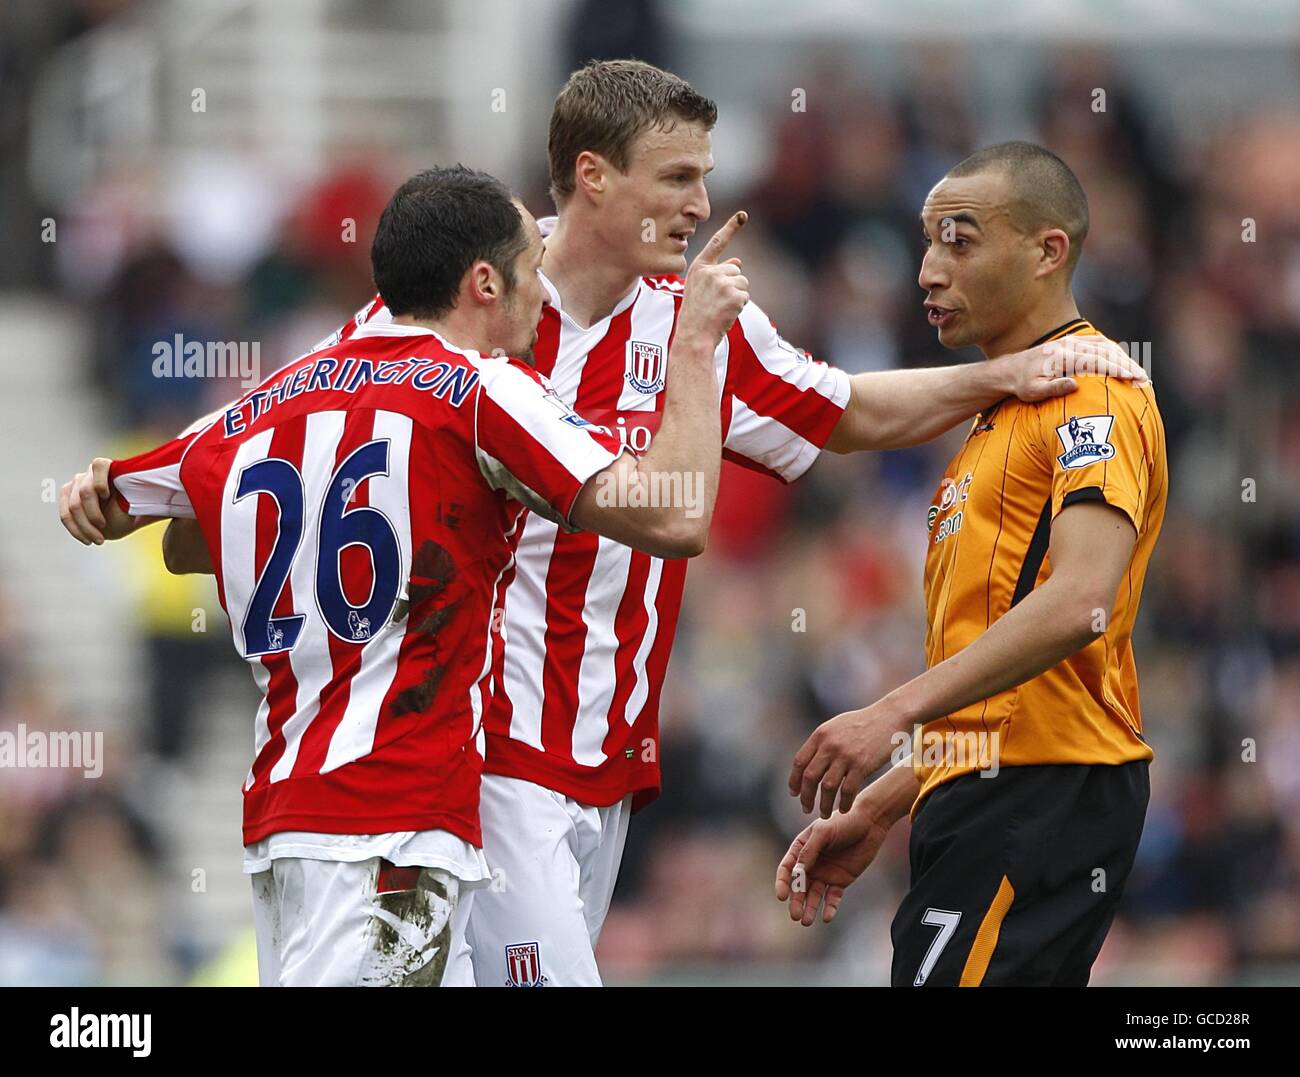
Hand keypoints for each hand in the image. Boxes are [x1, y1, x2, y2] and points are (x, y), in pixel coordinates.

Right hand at [59, 457, 129, 543]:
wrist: (122, 518)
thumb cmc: (129, 508)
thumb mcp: (132, 504)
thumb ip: (124, 499)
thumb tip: (120, 500)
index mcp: (107, 467)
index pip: (99, 466)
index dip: (100, 482)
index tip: (107, 496)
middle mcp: (89, 473)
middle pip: (85, 492)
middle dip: (94, 514)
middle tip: (105, 527)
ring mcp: (75, 485)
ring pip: (72, 507)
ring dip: (85, 527)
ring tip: (99, 541)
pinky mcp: (66, 498)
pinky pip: (65, 516)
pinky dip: (76, 530)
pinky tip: (87, 540)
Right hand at [677, 211, 749, 344]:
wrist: (693, 336)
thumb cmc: (696, 314)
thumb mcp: (700, 289)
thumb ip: (717, 273)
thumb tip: (738, 261)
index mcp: (699, 267)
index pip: (717, 243)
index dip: (731, 227)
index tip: (743, 214)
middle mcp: (710, 271)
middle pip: (736, 269)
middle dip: (732, 284)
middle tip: (716, 302)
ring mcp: (722, 282)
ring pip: (743, 282)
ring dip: (737, 296)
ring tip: (720, 308)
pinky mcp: (733, 294)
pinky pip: (745, 296)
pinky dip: (739, 306)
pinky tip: (725, 313)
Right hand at [775, 807, 892, 925]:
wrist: (870, 823)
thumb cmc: (843, 822)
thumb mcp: (823, 832)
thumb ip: (809, 851)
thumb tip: (796, 873)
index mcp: (801, 849)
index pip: (787, 868)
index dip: (782, 883)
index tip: (782, 896)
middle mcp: (811, 864)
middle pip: (799, 886)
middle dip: (796, 901)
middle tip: (795, 915)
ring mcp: (825, 873)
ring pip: (814, 895)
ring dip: (809, 907)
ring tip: (806, 921)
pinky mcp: (841, 881)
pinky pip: (832, 897)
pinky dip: (829, 908)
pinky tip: (826, 917)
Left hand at [789, 700, 902, 817]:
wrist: (890, 715)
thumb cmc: (864, 722)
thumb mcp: (837, 726)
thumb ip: (823, 742)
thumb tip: (810, 762)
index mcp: (820, 735)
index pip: (799, 762)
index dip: (794, 781)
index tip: (795, 793)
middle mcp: (830, 745)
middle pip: (810, 777)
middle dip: (806, 797)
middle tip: (806, 808)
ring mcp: (845, 755)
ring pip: (827, 787)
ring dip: (824, 805)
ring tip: (824, 814)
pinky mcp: (862, 764)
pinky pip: (848, 790)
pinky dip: (844, 803)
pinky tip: (844, 809)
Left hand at [1008, 334, 1148, 402]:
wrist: (1011, 370)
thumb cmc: (1022, 384)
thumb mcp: (1033, 391)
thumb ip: (1053, 387)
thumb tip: (1075, 385)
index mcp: (1062, 356)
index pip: (1096, 361)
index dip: (1117, 369)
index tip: (1133, 378)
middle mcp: (1069, 345)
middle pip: (1106, 351)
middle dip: (1127, 364)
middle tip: (1143, 379)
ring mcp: (1072, 341)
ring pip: (1105, 345)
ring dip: (1124, 357)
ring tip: (1138, 372)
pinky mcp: (1074, 342)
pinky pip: (1099, 343)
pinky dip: (1114, 351)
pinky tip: (1124, 363)